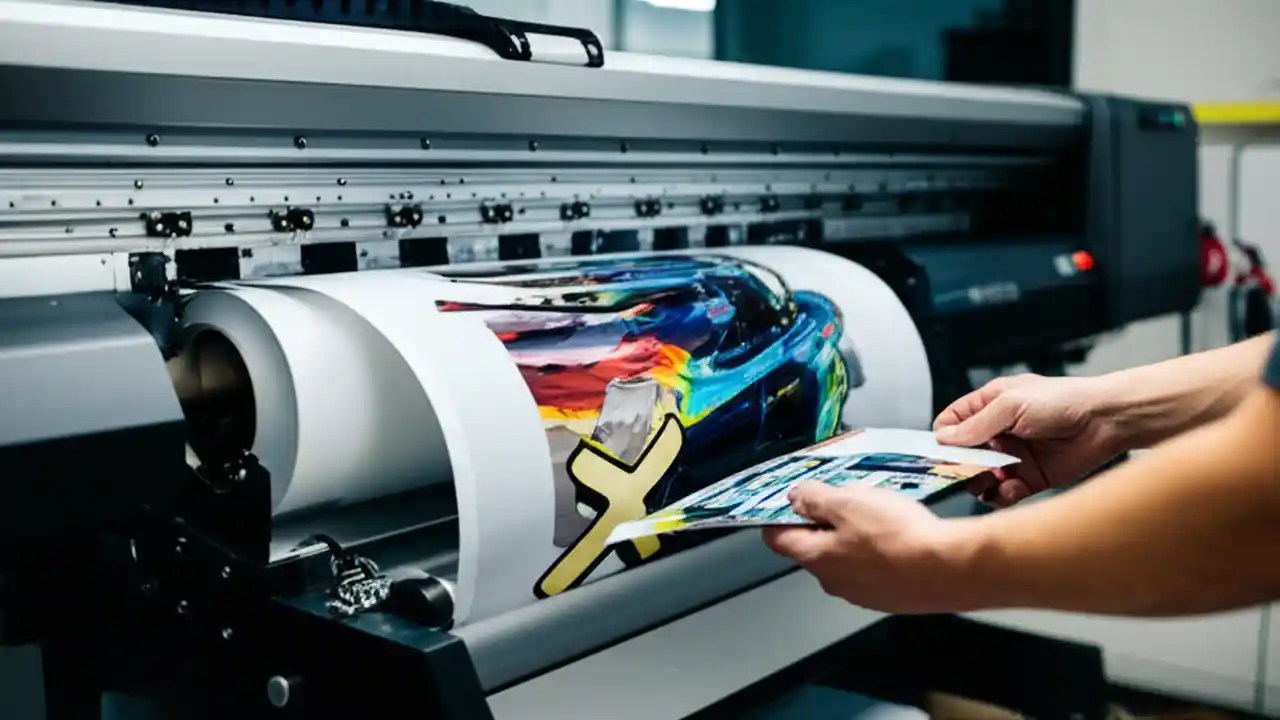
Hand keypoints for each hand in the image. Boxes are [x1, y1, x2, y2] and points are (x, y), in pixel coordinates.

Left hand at [762, 482, 974, 613]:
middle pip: (813, 549)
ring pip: (845, 560)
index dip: (778, 517)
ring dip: (853, 538)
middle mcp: (833, 582)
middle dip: (822, 523)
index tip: (788, 500)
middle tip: (844, 499)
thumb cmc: (895, 534)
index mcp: (815, 558)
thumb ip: (815, 498)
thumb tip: (794, 497)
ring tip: (878, 516)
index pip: (777, 540)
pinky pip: (873, 571)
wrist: (948, 570)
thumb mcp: (848, 501)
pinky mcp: (889, 598)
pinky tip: (899, 537)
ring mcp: (861, 594)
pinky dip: (878, 553)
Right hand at [933, 374, 1121, 505]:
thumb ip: (975, 424)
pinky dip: (1003, 495)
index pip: (952, 424)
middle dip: (960, 466)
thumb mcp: (1010, 405)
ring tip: (989, 482)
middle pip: (963, 455)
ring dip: (981, 483)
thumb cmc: (1062, 401)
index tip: (939, 453)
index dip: (943, 438)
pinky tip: (1013, 487)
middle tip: (963, 473)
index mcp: (990, 406)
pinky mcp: (1030, 479)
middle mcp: (998, 433)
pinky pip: (1005, 493)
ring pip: (981, 478)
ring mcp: (1013, 457)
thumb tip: (943, 438)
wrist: (1106, 421)